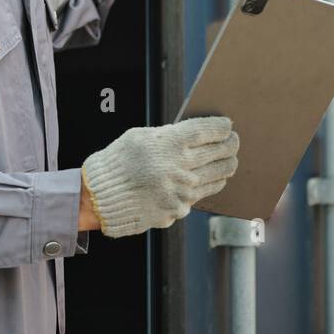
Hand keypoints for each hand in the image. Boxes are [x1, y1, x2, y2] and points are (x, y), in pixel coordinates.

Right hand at [81, 116, 238, 238]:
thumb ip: (168, 135)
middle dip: (230, 144)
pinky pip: (204, 194)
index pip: (207, 130)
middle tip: (234, 141)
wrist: (100, 199)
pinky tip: (214, 178)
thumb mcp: (140, 137)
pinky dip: (212, 184)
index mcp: (169, 143)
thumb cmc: (118, 162)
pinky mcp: (180, 208)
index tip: (227, 125)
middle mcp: (180, 166)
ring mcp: (182, 190)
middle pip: (219, 152)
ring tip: (230, 159)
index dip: (221, 127)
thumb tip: (195, 135)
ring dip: (227, 164)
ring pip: (218, 174)